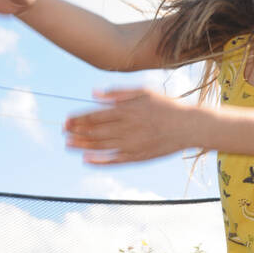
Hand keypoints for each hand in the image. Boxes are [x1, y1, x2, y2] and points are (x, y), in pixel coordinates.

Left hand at [63, 86, 189, 163]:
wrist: (189, 126)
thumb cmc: (167, 106)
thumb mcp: (143, 91)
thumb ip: (118, 93)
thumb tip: (94, 94)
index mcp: (126, 110)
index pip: (95, 115)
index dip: (78, 119)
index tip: (66, 120)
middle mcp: (127, 128)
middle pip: (95, 131)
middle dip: (77, 132)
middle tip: (63, 132)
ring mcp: (132, 144)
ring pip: (101, 146)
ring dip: (82, 146)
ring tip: (68, 145)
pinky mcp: (139, 157)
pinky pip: (115, 161)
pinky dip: (100, 161)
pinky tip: (87, 160)